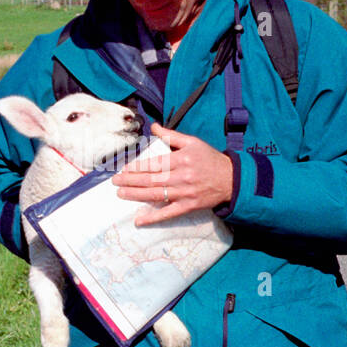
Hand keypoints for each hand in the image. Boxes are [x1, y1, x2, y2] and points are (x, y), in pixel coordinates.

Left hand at [112, 123, 232, 225]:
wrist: (231, 179)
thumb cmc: (209, 159)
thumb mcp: (192, 142)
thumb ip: (171, 135)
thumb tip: (153, 126)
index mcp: (182, 159)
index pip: (154, 163)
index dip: (137, 166)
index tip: (123, 168)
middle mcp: (182, 176)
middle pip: (152, 180)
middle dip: (131, 181)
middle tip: (115, 181)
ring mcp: (185, 193)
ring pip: (156, 195)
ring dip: (136, 195)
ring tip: (120, 194)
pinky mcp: (188, 206)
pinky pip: (168, 213)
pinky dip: (153, 217)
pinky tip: (139, 219)